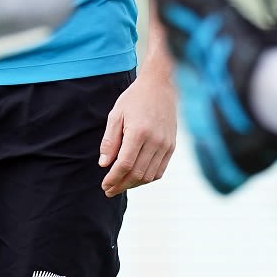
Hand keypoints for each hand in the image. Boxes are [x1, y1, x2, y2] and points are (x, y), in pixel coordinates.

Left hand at [98, 72, 177, 196]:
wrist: (160, 87)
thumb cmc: (134, 99)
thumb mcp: (116, 115)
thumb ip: (110, 141)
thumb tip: (104, 164)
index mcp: (138, 132)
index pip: (124, 165)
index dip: (113, 179)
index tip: (104, 185)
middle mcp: (155, 141)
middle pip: (137, 174)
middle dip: (121, 185)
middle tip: (109, 190)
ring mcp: (166, 145)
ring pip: (149, 176)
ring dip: (134, 184)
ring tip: (121, 184)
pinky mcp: (172, 146)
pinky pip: (160, 170)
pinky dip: (147, 178)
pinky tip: (136, 178)